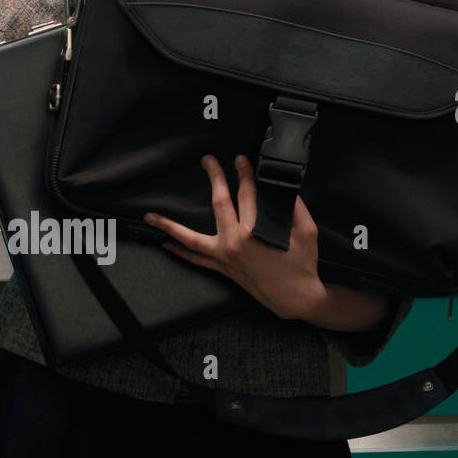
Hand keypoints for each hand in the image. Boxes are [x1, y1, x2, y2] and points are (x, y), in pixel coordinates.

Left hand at [144, 153, 327, 321]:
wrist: (295, 298)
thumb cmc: (302, 265)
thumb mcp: (306, 231)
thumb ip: (294, 207)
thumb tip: (283, 187)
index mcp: (256, 231)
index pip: (248, 193)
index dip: (244, 173)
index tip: (240, 159)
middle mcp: (234, 242)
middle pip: (218, 203)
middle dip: (214, 178)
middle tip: (207, 161)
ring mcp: (224, 257)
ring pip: (190, 238)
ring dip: (170, 226)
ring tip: (150, 216)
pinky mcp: (222, 268)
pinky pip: (195, 259)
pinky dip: (179, 252)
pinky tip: (165, 244)